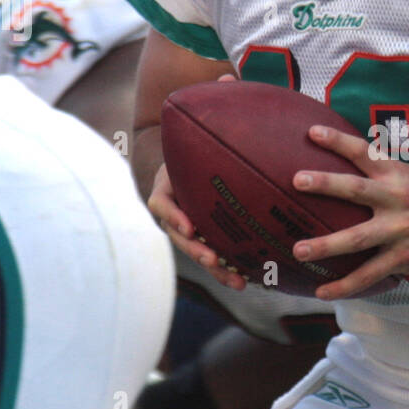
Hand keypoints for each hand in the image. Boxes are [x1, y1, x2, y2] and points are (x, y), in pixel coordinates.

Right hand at [148, 161, 246, 290]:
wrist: (193, 166)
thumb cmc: (191, 156)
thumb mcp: (187, 153)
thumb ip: (195, 149)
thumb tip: (220, 127)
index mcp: (165, 193)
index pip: (162, 204)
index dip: (174, 217)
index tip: (189, 227)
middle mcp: (173, 215)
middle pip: (180, 237)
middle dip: (196, 250)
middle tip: (211, 259)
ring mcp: (187, 230)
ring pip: (198, 252)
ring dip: (217, 269)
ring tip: (237, 281)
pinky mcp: (204, 239)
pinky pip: (213, 257)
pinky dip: (227, 269)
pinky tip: (245, 280)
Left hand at [292, 125, 408, 298]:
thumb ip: (385, 175)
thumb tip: (351, 168)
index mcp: (398, 175)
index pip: (365, 152)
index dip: (338, 141)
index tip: (312, 133)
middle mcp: (397, 199)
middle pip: (355, 190)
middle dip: (325, 184)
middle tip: (297, 180)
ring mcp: (399, 230)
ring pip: (357, 238)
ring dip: (325, 245)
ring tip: (299, 250)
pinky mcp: (403, 258)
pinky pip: (369, 274)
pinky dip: (345, 285)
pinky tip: (323, 290)